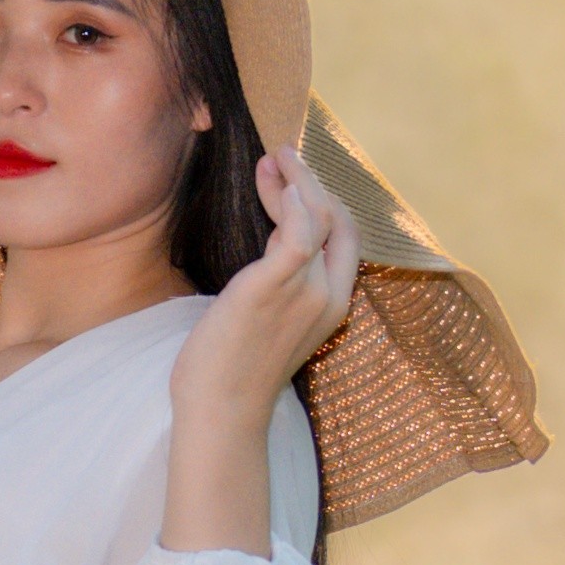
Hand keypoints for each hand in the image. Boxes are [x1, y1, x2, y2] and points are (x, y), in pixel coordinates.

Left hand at [158, 143, 357, 554]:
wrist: (220, 408)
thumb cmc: (231, 369)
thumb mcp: (267, 322)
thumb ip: (278, 287)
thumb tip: (268, 255)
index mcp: (332, 304)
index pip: (344, 238)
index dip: (322, 201)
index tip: (291, 179)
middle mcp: (328, 295)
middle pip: (337, 220)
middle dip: (312, 181)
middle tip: (282, 156)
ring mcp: (306, 290)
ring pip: (318, 216)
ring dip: (297, 180)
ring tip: (273, 158)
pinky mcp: (273, 286)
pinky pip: (298, 233)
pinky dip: (293, 201)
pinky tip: (277, 180)